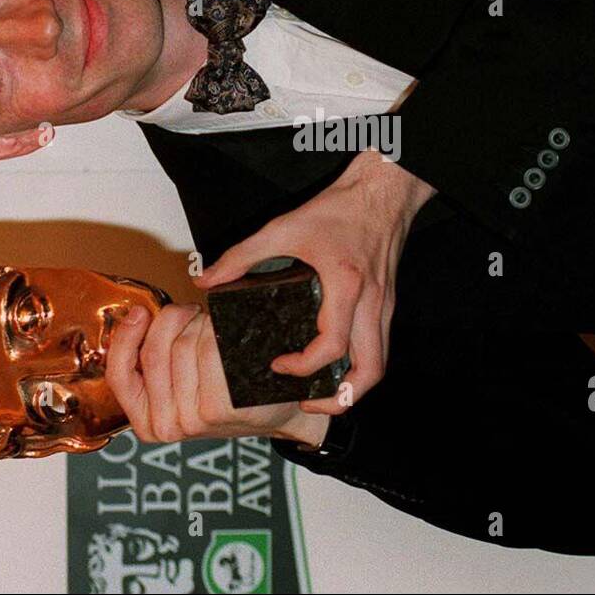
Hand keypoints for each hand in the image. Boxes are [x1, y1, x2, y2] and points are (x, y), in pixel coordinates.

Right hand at [104, 303, 327, 445]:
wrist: (273, 411)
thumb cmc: (224, 390)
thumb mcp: (179, 384)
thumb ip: (154, 359)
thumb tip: (136, 316)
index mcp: (147, 421)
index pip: (119, 375)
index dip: (125, 338)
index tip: (138, 313)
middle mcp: (167, 425)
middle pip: (155, 351)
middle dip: (173, 321)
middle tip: (192, 315)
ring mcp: (194, 419)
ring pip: (184, 346)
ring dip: (198, 324)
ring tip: (212, 330)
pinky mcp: (221, 407)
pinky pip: (209, 350)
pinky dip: (217, 333)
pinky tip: (226, 339)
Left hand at [193, 149, 436, 415]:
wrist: (381, 192)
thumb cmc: (340, 209)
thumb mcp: (284, 228)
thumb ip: (242, 255)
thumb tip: (208, 279)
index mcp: (345, 287)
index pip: (331, 346)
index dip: (303, 367)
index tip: (278, 365)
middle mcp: (370, 303)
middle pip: (370, 371)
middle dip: (339, 398)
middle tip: (308, 402)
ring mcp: (383, 306)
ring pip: (379, 364)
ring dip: (354, 387)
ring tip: (324, 394)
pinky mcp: (387, 304)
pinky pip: (379, 347)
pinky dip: (360, 365)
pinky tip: (337, 364)